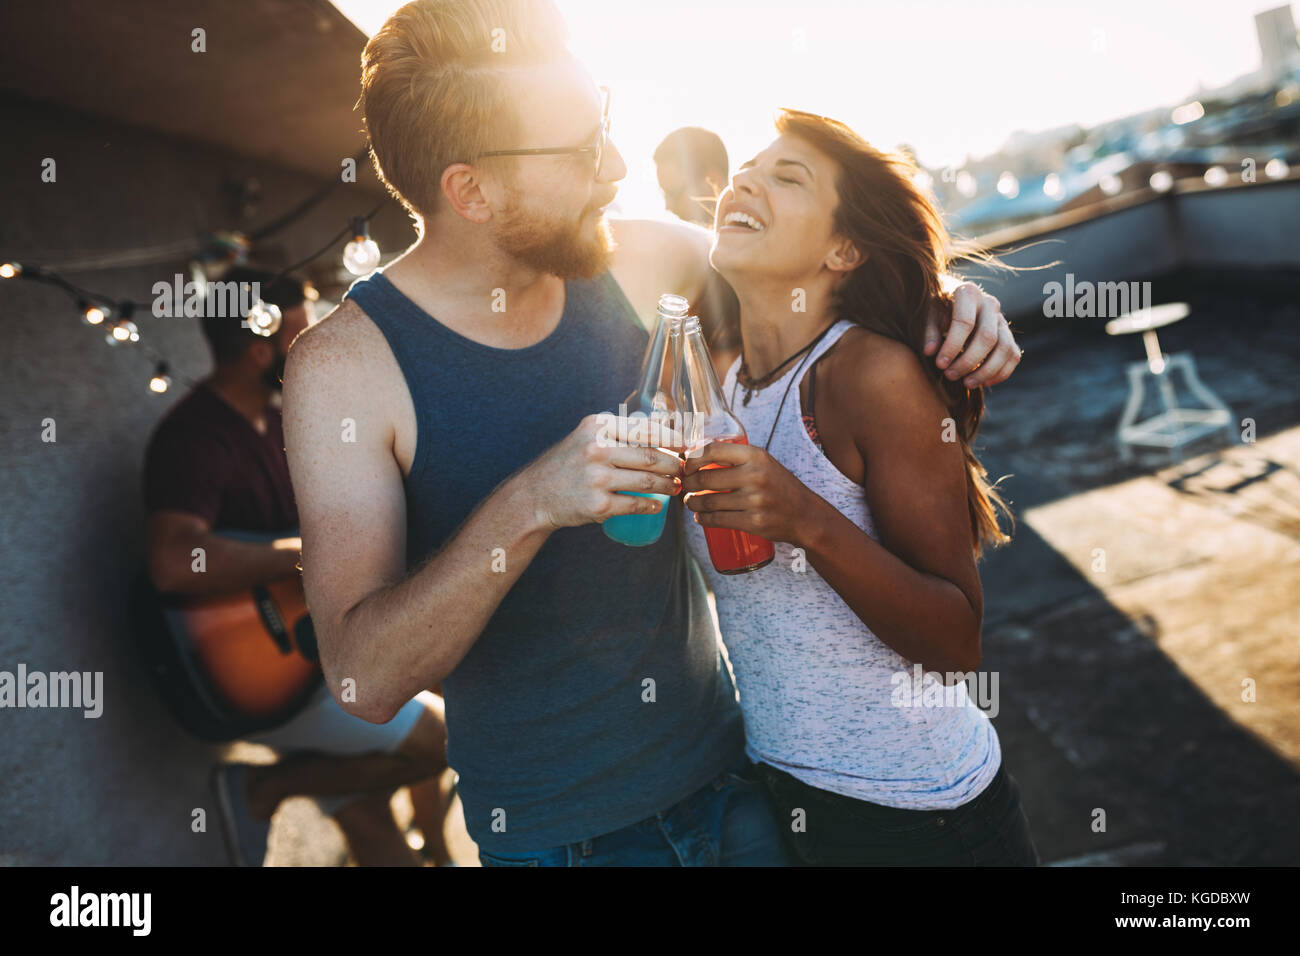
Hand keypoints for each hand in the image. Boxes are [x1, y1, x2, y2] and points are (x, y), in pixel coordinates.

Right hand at [520, 414, 683, 530]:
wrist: (536, 494)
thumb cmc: (569, 463)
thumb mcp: (587, 435)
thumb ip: (618, 431)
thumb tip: (664, 428)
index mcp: (597, 425)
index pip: (646, 429)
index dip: (673, 437)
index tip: (689, 444)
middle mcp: (597, 448)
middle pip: (651, 456)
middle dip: (674, 464)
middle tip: (684, 469)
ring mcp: (597, 478)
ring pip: (648, 481)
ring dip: (668, 485)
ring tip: (675, 486)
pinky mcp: (598, 504)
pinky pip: (635, 504)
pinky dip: (651, 505)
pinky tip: (657, 505)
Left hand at [680, 440, 816, 545]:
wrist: (805, 514)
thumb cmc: (778, 486)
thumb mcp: (764, 463)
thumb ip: (737, 458)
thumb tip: (697, 456)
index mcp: (755, 456)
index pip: (712, 450)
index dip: (692, 459)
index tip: (686, 466)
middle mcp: (755, 476)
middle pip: (705, 478)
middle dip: (688, 483)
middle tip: (686, 486)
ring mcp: (755, 501)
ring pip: (708, 501)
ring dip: (692, 503)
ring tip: (691, 502)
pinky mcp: (753, 522)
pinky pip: (718, 520)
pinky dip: (703, 519)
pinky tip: (700, 517)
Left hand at [922, 282, 1021, 387]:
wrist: (949, 299)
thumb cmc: (935, 307)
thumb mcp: (927, 313)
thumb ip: (928, 330)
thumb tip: (930, 351)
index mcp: (969, 293)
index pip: (965, 322)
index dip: (952, 346)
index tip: (940, 364)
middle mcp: (990, 303)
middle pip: (988, 337)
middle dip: (968, 361)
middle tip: (950, 375)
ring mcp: (1002, 319)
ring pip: (1005, 348)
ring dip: (987, 371)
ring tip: (966, 384)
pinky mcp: (1007, 334)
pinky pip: (1013, 355)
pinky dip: (1001, 372)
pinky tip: (983, 383)